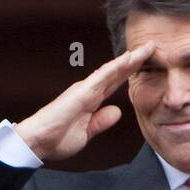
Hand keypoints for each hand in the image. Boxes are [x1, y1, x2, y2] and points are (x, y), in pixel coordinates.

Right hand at [14, 41, 155, 161]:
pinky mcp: (80, 94)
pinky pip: (101, 78)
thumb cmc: (56, 138)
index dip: (131, 73)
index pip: (115, 83)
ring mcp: (84, 90)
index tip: (147, 64)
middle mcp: (89, 91)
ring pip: (112, 71)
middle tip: (153, 47)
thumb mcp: (86, 132)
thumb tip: (117, 111)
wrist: (36, 142)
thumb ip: (101, 121)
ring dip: (129, 59)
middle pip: (117, 73)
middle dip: (135, 61)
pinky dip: (115, 68)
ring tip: (146, 47)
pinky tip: (127, 59)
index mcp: (91, 100)